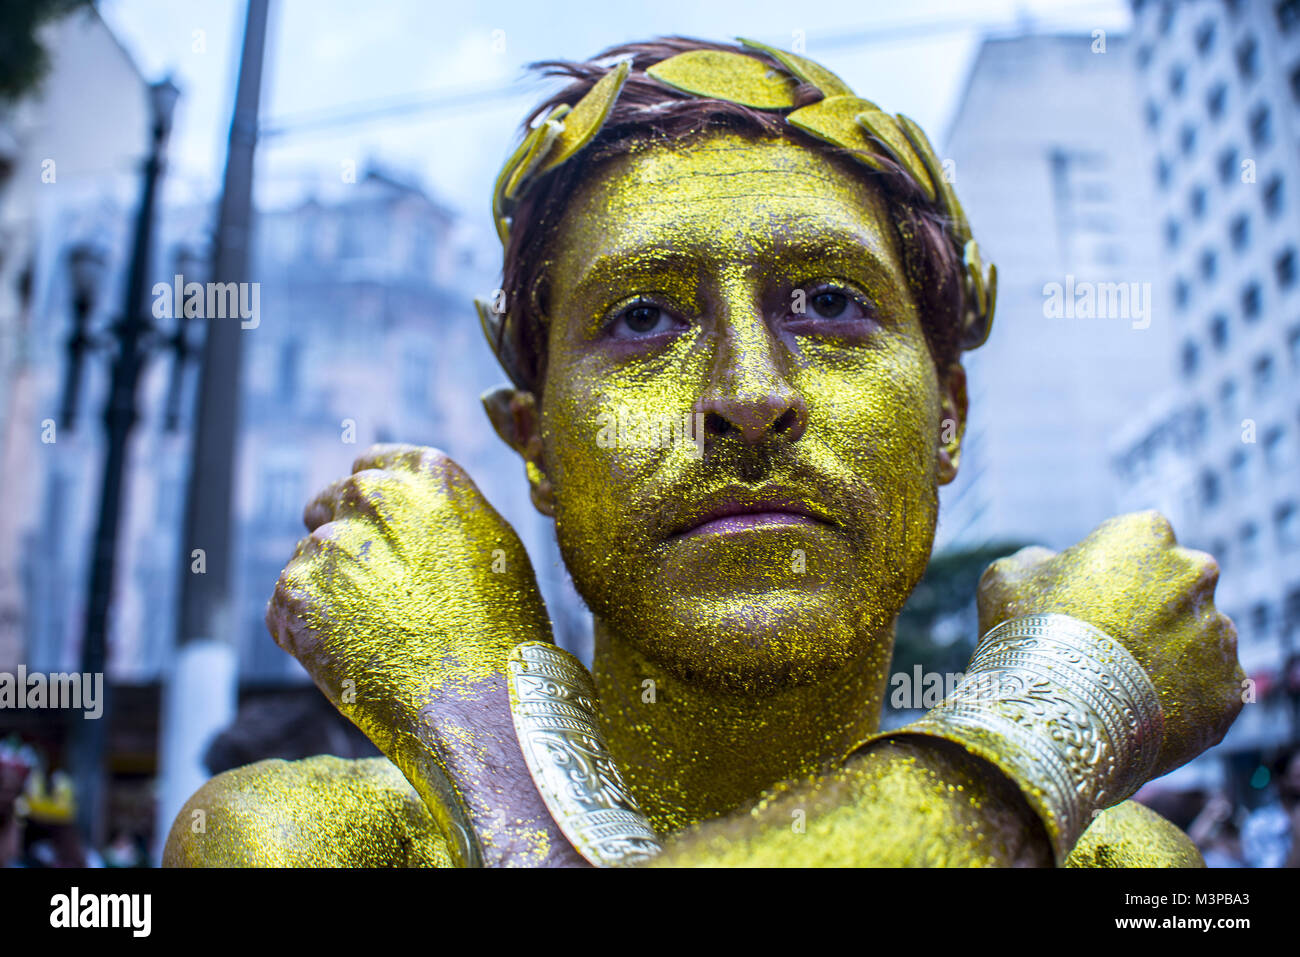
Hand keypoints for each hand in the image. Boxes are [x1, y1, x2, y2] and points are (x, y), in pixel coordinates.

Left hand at [267, 443, 550, 695]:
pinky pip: (288, 605)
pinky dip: (308, 630)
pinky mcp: (296, 593)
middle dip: (345, 540)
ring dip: (330, 589)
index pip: (371, 463)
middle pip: (330, 502)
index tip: (375, 530)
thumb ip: (440, 511)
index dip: (371, 502)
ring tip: (375, 635)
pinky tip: (352, 656)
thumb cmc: (500, 629)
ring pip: (310, 558)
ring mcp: (330, 544)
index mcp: (427, 474)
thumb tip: (404, 504)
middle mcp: (373, 495)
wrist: (476, 702)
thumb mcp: (493, 544)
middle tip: (373, 592)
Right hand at [976, 510, 1244, 778]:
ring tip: (1122, 686)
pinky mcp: (1229, 689)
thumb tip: (1048, 567)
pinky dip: (1184, 700)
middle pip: (1177, 587)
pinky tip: (1142, 712)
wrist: (1058, 715)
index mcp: (1146, 534)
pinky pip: (1209, 692)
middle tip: (1108, 642)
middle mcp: (1195, 574)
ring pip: (1197, 640)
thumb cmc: (1028, 633)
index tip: (1087, 596)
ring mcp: (1218, 634)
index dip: (1110, 567)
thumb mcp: (1006, 578)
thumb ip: (1037, 561)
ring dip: (1171, 654)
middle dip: (1151, 608)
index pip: (1138, 539)